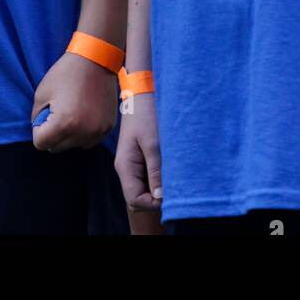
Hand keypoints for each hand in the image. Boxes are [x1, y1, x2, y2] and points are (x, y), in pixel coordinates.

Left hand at [31, 52, 117, 152]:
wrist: (96, 58)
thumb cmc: (66, 73)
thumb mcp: (41, 94)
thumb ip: (37, 118)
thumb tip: (42, 134)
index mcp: (64, 124)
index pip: (41, 143)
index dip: (39, 129)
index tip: (45, 114)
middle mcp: (83, 132)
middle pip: (57, 148)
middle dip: (53, 134)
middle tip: (58, 111)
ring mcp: (98, 131)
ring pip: (74, 145)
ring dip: (70, 134)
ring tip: (73, 111)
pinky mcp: (108, 127)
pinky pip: (89, 140)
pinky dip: (84, 132)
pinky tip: (84, 113)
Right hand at [115, 91, 162, 215]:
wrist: (141, 96)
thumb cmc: (146, 116)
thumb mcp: (153, 144)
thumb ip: (155, 171)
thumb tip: (160, 197)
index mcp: (125, 166)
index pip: (135, 199)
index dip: (152, 203)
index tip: (170, 196)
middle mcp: (125, 168)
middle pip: (138, 197)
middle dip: (155, 198)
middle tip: (174, 187)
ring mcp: (131, 164)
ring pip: (143, 188)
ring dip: (157, 187)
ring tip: (173, 177)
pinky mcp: (138, 159)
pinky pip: (146, 177)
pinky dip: (157, 178)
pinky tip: (168, 169)